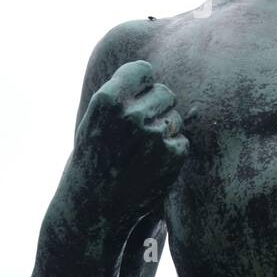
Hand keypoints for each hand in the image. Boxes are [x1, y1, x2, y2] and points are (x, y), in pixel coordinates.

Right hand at [73, 60, 188, 226]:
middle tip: (139, 132)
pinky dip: (173, 152)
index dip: (143, 84)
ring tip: (141, 152)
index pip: (143, 70)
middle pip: (165, 93)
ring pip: (176, 117)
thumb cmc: (94, 159)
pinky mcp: (172, 155)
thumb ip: (123, 97)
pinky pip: (183, 141)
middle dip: (158, 108)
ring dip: (166, 131)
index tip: (139, 96)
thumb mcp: (97, 120)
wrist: (94, 206)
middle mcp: (130, 115)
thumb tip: (154, 76)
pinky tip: (152, 166)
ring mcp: (154, 136)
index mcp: (107, 101)